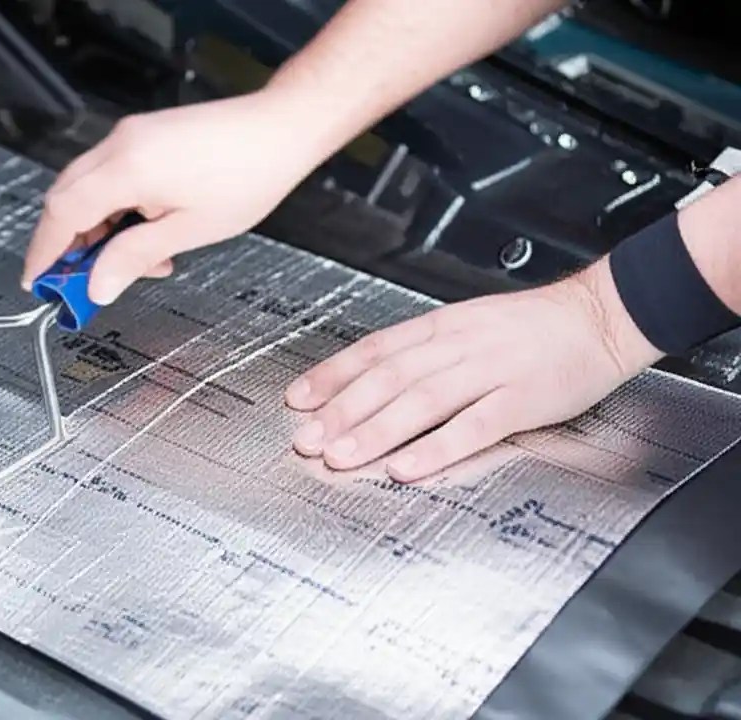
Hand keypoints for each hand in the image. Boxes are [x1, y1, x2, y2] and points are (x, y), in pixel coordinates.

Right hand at [21, 90, 325, 303]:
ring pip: (86, 188)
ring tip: (128, 262)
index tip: (38, 282)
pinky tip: (141, 233)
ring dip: (94, 229)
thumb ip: (135, 257)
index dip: (44, 253)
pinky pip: (108, 175)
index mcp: (126, 168)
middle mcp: (120, 145)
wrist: (281, 129)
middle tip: (80, 282)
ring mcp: (130, 136)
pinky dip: (112, 208)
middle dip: (67, 244)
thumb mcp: (188, 231)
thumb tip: (98, 285)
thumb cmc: (248, 174)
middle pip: (65, 198)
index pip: (61, 214)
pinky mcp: (144, 136)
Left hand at [284, 259, 662, 481]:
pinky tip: (407, 466)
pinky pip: (472, 427)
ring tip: (340, 456)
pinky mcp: (522, 400)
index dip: (333, 376)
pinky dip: (436, 448)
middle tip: (306, 439)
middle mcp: (458, 346)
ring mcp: (490, 372)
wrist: (602, 316)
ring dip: (375, 431)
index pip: (375, 350)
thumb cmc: (533, 326)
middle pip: (388, 379)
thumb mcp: (468, 324)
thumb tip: (369, 377)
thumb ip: (422, 351)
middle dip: (341, 411)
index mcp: (441, 326)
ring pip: (421, 402)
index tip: (299, 400)